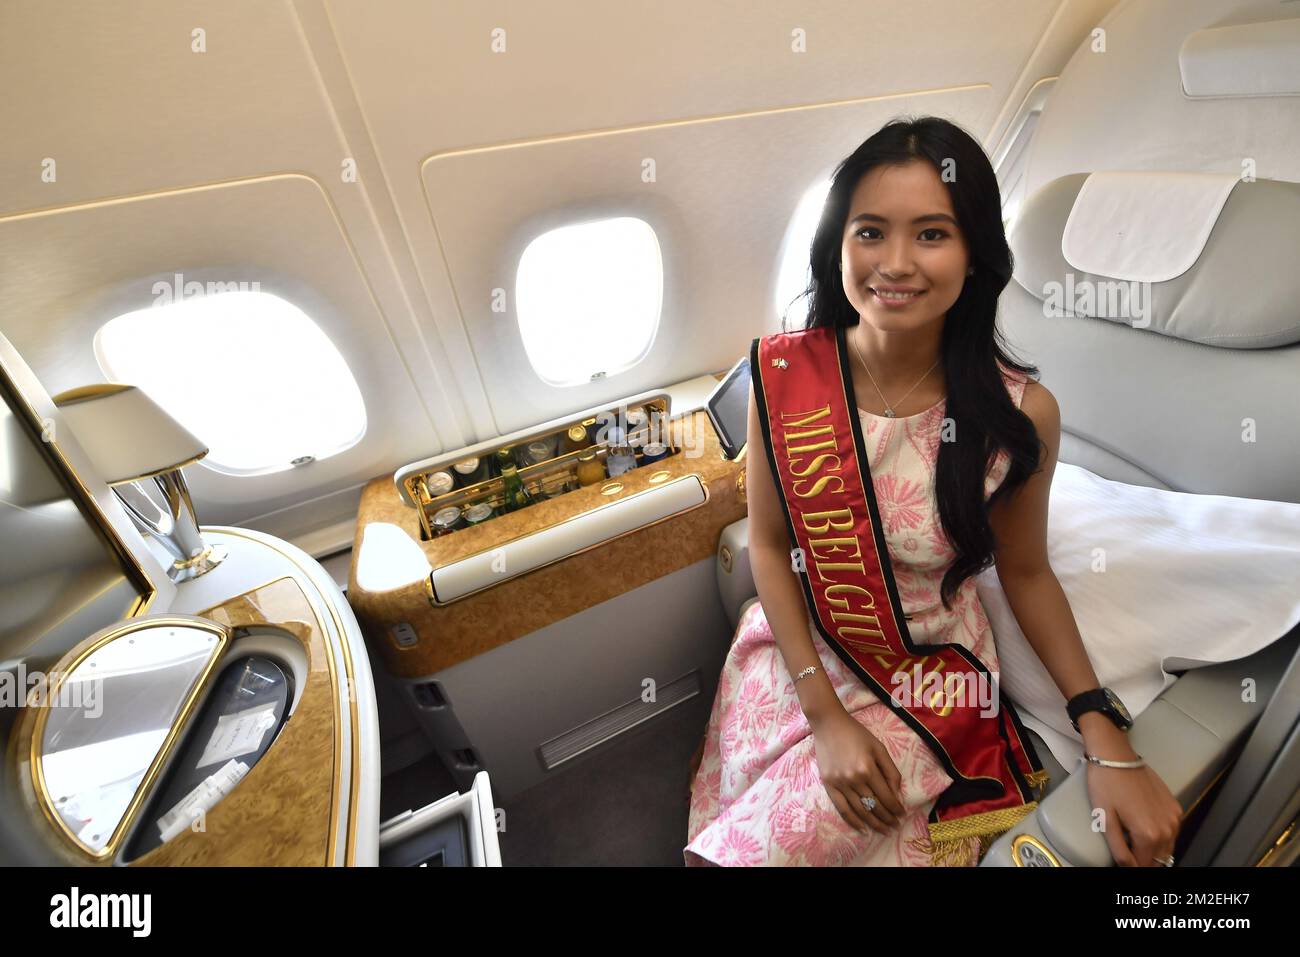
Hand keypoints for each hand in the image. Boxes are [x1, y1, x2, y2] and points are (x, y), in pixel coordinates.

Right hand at [811, 709, 905, 834]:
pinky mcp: (828, 785)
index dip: (896, 808)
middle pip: (874, 806)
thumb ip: (890, 771)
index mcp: (868, 769)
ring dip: (874, 823)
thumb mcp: (879, 748)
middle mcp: (854, 779)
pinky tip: (863, 829)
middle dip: (887, 818)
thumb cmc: (856, 734)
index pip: (886, 797)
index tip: (902, 815)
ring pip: (860, 810)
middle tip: (895, 825)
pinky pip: (842, 809)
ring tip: (884, 830)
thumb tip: (897, 794)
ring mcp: (840, 784)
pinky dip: (853, 821)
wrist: (828, 724)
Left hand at [1085, 762, 1182, 866]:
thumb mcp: (1105, 820)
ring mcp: (1174, 817)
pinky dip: (1162, 837)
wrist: (1116, 756)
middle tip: (1129, 855)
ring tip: (1135, 845)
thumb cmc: (1106, 784)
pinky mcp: (1175, 807)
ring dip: (1154, 851)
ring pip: (1168, 848)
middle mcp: (1167, 828)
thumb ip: (1118, 849)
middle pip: (1159, 859)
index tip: (1123, 862)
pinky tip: (1146, 830)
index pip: (1144, 865)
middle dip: (1144, 861)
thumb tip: (1128, 867)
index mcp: (1149, 834)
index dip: (1132, 867)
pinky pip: (1172, 832)